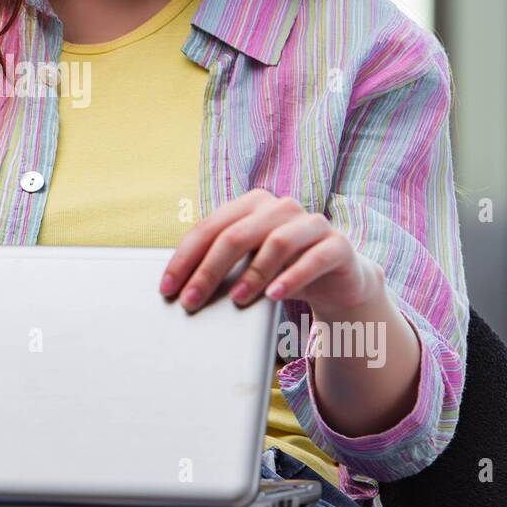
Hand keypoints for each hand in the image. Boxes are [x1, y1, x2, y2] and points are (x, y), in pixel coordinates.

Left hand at [158, 188, 382, 318]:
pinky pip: (315, 258)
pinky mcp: (338, 245)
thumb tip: (180, 291)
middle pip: (236, 235)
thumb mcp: (248, 266)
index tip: (168, 288)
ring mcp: (311, 223)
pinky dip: (292, 277)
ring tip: (236, 300)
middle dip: (208, 270)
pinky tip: (275, 295)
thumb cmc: (282, 271)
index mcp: (252, 205)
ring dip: (252, 274)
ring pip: (276, 242)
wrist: (337, 281)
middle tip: (191, 301)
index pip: (209, 227)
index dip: (185, 258)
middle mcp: (280, 207)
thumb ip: (221, 267)